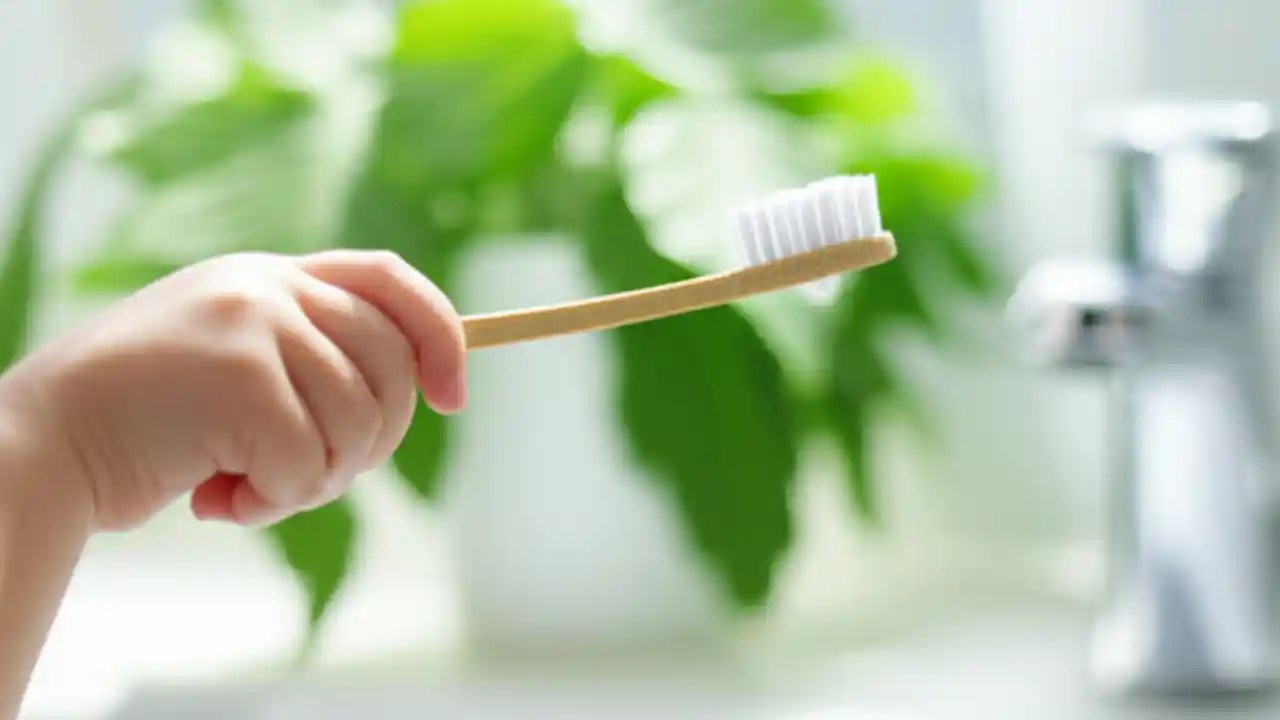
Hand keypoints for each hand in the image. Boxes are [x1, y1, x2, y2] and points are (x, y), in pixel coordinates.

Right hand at [0, 250, 465, 529]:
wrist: (44, 444)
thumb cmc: (151, 424)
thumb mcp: (238, 366)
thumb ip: (314, 359)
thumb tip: (431, 385)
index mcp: (271, 275)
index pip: (389, 280)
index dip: (440, 334)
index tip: (454, 395)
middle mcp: (268, 287)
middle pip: (392, 364)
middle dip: (372, 440)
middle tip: (307, 474)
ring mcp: (254, 325)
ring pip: (358, 421)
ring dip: (315, 480)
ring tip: (248, 486)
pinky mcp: (240, 377)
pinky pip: (310, 461)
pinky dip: (275, 500)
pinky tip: (216, 498)